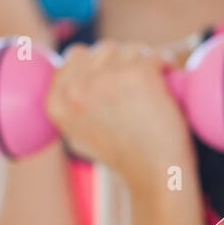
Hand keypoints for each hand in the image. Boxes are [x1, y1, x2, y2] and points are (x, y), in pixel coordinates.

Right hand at [44, 40, 192, 178]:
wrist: (153, 174)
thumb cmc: (124, 157)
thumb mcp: (79, 134)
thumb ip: (71, 103)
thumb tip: (70, 68)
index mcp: (56, 103)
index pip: (74, 56)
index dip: (99, 62)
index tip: (116, 76)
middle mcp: (76, 88)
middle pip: (103, 49)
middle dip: (123, 62)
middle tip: (137, 86)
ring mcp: (105, 78)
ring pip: (129, 50)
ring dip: (144, 64)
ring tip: (152, 90)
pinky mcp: (137, 72)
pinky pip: (154, 54)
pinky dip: (164, 64)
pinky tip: (167, 78)